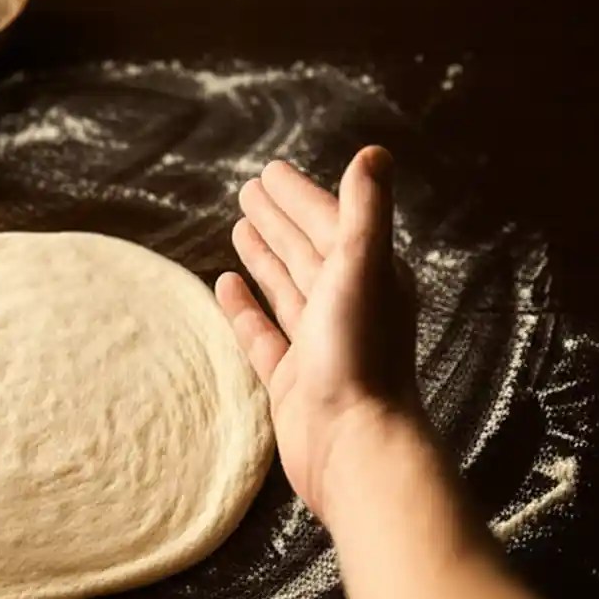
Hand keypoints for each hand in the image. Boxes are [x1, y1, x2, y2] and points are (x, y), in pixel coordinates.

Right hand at [215, 146, 418, 519]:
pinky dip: (245, 306)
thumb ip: (367, 211)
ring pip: (286, 286)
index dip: (301, 195)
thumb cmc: (361, 357)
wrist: (353, 446)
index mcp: (371, 277)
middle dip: (280, 217)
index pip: (330, 222)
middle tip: (250, 189)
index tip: (271, 171)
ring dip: (265, 255)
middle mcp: (347, 306)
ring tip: (239, 226)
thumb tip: (374, 152)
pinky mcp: (291, 377)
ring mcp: (318, 343)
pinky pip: (263, 331)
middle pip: (307, 249)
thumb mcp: (363, 270)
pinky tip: (224, 285)